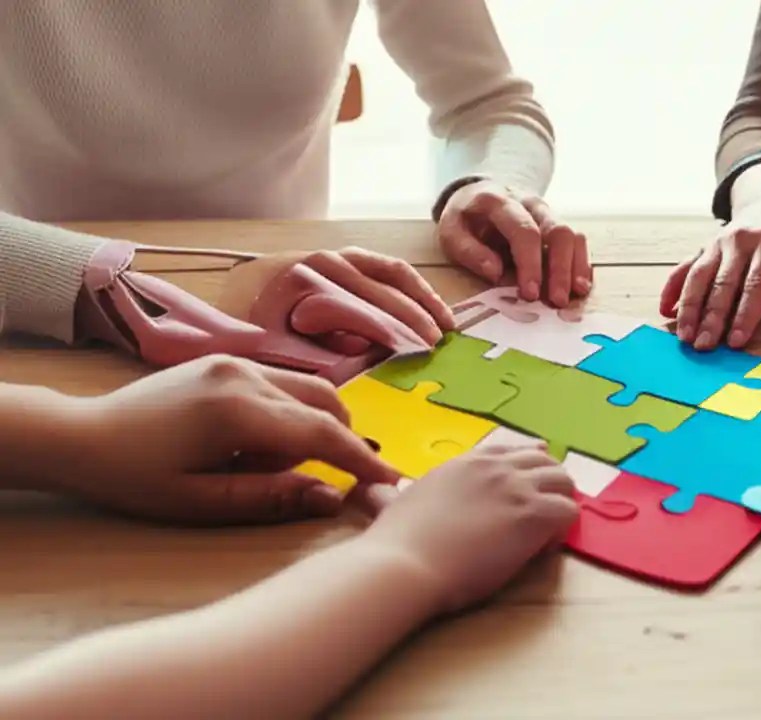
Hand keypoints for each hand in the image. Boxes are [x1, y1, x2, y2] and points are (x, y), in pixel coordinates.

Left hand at [66, 356, 398, 523]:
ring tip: (266, 461)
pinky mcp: (227, 361)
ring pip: (308, 390)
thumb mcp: (202, 503)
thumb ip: (271, 497)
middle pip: (326, 403)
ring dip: (311, 426)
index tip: (392, 479)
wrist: (83, 436)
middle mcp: (245, 375)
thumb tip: (332, 498)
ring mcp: (236, 362)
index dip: (361, 460)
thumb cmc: (136, 478)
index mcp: (238, 410)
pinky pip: (283, 384)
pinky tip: (253, 441)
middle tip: (305, 479)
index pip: (322, 433)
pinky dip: (288, 412)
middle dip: (335, 441)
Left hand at [227, 247, 454, 346]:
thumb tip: (362, 349)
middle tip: (437, 348)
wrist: (201, 317)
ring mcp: (330, 257)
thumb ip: (313, 353)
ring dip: (421, 298)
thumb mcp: (267, 352)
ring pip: (390, 272)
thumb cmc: (235, 341)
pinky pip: (384, 267)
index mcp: (299, 281)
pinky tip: (429, 306)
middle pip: (380, 290)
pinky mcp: (337, 259)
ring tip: (446, 326)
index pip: (360, 308)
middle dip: (413, 319)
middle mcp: (318, 262)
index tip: (417, 356)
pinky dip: (411, 285)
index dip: (391, 333)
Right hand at [356, 443, 577, 613]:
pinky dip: (561, 531)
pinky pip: (568, 512)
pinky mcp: (533, 514)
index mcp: (464, 462)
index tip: (533, 478)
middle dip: (549, 484)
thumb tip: (370, 492)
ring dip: (561, 503)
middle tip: (545, 512)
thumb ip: (393, 493)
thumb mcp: (394, 503)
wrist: (405, 564)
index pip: (509, 450)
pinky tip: (541, 549)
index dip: (527, 463)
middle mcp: (494, 467)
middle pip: (545, 461)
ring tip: (547, 531)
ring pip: (564, 481)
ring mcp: (516, 487)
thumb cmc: (395, 543)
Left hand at [437, 180, 591, 307]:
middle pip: (558, 231)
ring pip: (573, 235)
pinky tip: (580, 286)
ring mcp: (548, 213)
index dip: (530, 264)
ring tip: (575, 294)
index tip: (530, 294)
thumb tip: (495, 272)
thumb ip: (469, 251)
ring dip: (576, 267)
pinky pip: (577, 242)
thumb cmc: (466, 218)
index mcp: (500, 203)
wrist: (479, 193)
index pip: (525, 231)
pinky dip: (581, 264)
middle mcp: (531, 204)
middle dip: (560, 269)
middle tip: (557, 300)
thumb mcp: (451, 231)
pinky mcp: (557, 225)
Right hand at [661, 189, 760, 349]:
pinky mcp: (703, 247)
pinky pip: (684, 267)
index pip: (757, 283)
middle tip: (704, 347)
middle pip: (723, 283)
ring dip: (689, 307)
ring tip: (685, 336)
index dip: (746, 314)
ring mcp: (718, 242)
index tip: (737, 341)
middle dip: (712, 318)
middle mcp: (740, 240)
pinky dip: (672, 288)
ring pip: (699, 276)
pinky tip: (665, 311)